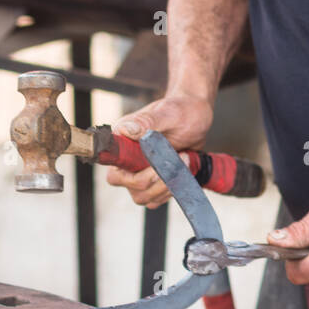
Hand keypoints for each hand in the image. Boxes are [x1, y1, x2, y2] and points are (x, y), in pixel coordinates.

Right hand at [104, 92, 213, 208]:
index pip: (111, 162)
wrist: (196, 116)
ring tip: (184, 161)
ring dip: (166, 186)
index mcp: (122, 139)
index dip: (129, 172)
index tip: (154, 165)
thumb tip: (126, 129)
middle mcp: (127, 157)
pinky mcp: (153, 180)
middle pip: (127, 184)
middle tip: (176, 163)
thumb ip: (146, 121)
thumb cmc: (181, 110)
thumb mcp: (167, 113)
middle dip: (154, 181)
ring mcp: (139, 171)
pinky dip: (170, 191)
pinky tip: (182, 173)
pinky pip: (155, 199)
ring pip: (142, 196)